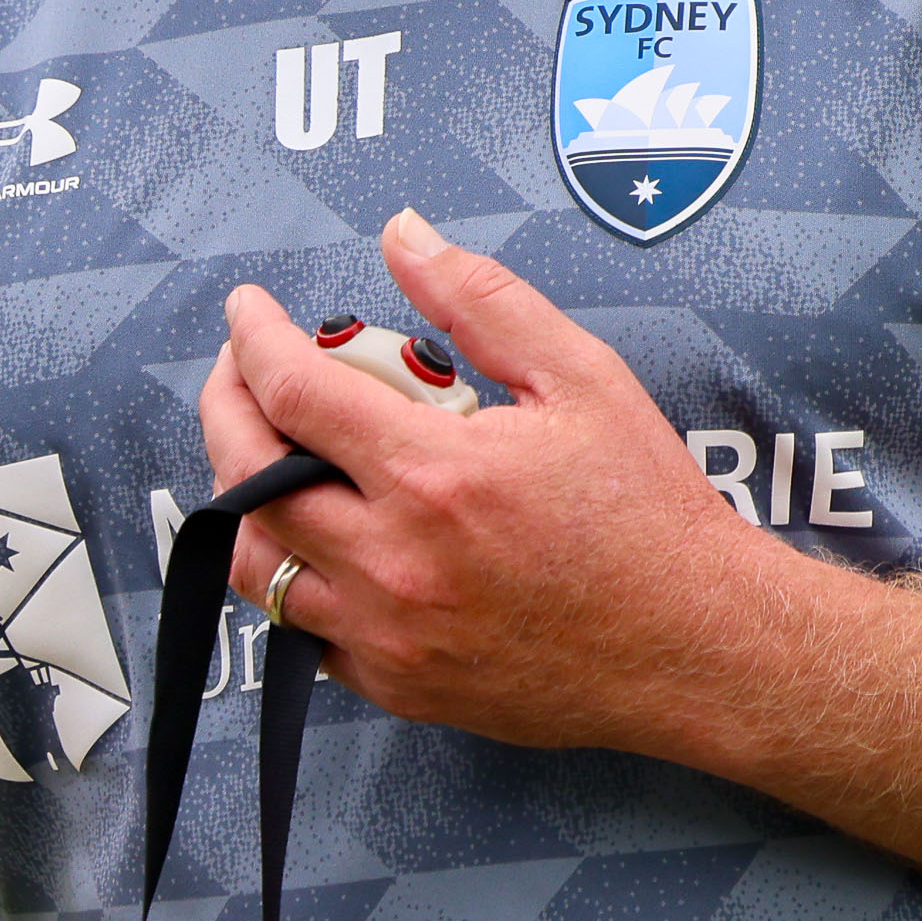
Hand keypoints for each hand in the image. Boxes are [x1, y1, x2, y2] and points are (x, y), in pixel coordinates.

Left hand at [210, 210, 811, 750]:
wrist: (696, 644)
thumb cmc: (647, 510)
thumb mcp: (580, 376)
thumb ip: (482, 298)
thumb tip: (403, 235)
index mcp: (435, 474)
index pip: (292, 392)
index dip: (252, 339)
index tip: (248, 312)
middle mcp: (395, 560)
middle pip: (246, 478)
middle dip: (225, 408)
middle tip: (240, 373)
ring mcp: (388, 633)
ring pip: (257, 565)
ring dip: (241, 499)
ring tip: (266, 453)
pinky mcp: (398, 685)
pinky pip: (300, 632)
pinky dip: (290, 576)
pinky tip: (316, 537)